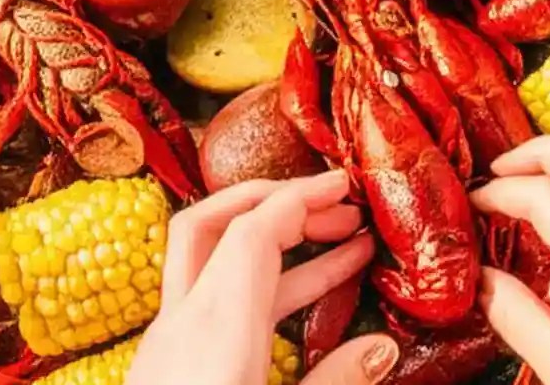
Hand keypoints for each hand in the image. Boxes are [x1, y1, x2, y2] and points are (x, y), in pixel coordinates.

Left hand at [127, 170, 399, 384]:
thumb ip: (335, 384)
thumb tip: (380, 345)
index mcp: (215, 331)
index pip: (253, 231)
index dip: (301, 197)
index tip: (347, 185)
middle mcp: (182, 325)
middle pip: (211, 226)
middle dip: (275, 201)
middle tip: (340, 208)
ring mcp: (169, 346)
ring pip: (213, 264)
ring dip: (276, 246)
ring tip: (347, 248)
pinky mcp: (170, 370)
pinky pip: (216, 306)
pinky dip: (264, 290)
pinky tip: (311, 307)